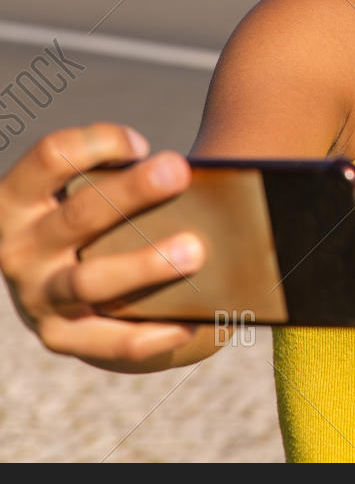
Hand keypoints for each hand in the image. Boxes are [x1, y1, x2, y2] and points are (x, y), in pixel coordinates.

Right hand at [0, 123, 203, 369]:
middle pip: (80, 213)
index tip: (142, 144)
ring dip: (145, 264)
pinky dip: (153, 333)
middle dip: (133, 191)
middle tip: (180, 173)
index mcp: (20, 199)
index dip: (96, 143)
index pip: (50, 156)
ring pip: (91, 280)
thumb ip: (130, 188)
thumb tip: (206, 186)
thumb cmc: (101, 228)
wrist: (74, 297)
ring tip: (196, 250)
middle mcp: (19, 247)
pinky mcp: (61, 338)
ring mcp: (37, 296)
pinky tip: (191, 322)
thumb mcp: (100, 202)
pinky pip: (111, 340)